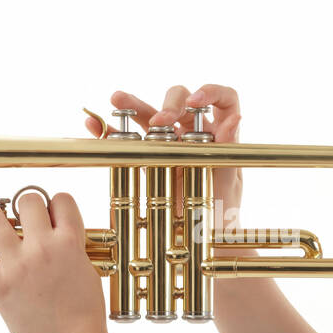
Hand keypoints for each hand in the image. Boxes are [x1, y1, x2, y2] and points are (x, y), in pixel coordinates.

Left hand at [0, 190, 107, 332]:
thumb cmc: (84, 316)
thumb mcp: (88, 272)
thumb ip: (73, 249)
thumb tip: (59, 235)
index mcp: (71, 244)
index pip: (61, 200)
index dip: (56, 203)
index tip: (51, 213)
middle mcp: (43, 249)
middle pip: (28, 201)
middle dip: (27, 204)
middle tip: (24, 215)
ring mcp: (18, 266)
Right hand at [85, 84, 244, 231]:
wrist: (199, 239)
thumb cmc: (221, 213)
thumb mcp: (228, 184)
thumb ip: (229, 151)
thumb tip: (237, 118)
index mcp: (220, 135)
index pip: (223, 99)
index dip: (212, 92)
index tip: (197, 101)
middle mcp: (194, 134)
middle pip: (181, 101)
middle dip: (170, 104)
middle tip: (161, 120)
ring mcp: (169, 144)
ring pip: (150, 115)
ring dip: (132, 105)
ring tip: (116, 100)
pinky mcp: (147, 158)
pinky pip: (128, 140)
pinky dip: (110, 131)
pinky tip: (95, 125)